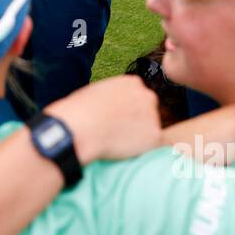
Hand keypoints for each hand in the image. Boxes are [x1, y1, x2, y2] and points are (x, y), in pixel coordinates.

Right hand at [48, 75, 162, 163]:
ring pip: (150, 130)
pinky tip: (123, 150)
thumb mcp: (98, 91)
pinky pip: (152, 147)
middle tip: (119, 132)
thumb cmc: (80, 111)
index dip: (128, 110)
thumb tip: (116, 107)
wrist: (80, 127)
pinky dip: (141, 151)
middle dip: (137, 122)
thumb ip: (114, 96)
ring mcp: (153, 116)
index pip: (138, 96)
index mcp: (132, 82)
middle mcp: (147, 96)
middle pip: (148, 111)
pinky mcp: (155, 136)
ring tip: (116, 141)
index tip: (117, 118)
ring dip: (138, 137)